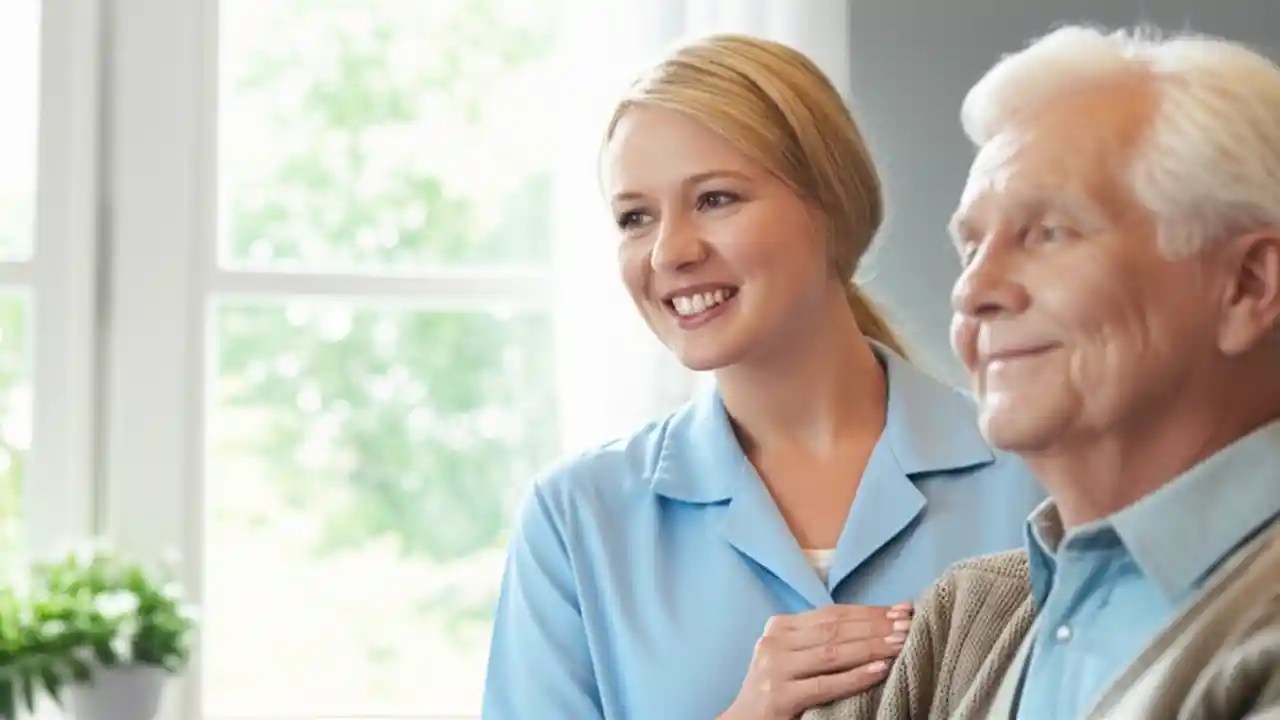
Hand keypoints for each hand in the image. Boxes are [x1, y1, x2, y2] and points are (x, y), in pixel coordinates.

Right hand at [719, 602, 911, 719]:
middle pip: (834, 629)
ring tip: (901, 643)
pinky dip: (856, 676)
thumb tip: (878, 624)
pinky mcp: (779, 697)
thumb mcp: (794, 659)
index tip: (903, 610)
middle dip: (876, 626)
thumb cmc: (778, 691)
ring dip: (872, 646)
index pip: (832, 614)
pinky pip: (825, 684)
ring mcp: (774, 669)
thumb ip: (822, 642)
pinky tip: (880, 669)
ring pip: (832, 653)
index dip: (869, 611)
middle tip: (909, 624)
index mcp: (779, 627)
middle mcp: (774, 642)